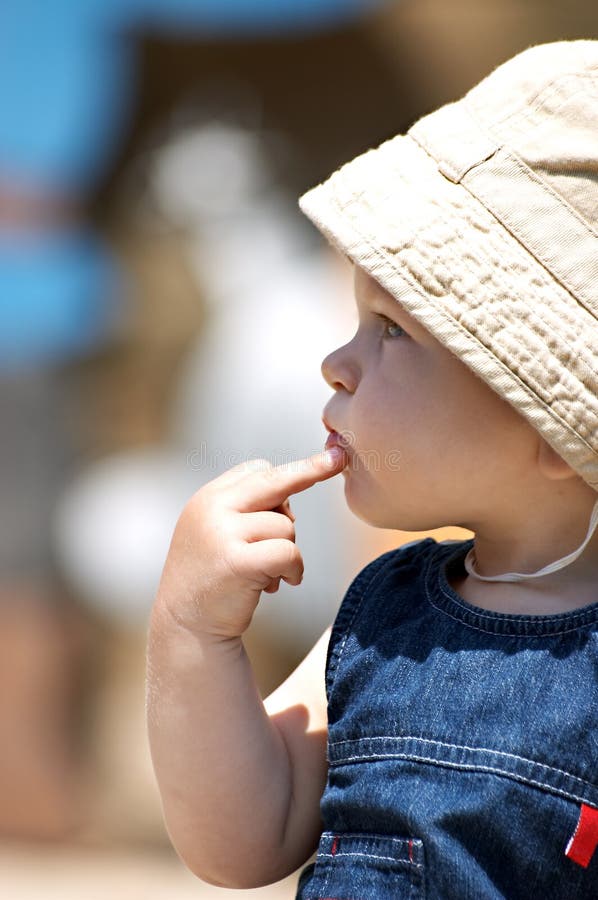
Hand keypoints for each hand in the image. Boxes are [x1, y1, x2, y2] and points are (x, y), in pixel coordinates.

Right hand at [154, 447, 345, 638]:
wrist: (187, 628)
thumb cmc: (212, 579)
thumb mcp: (218, 534)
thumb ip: (245, 510)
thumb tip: (291, 497)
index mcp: (207, 499)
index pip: (255, 470)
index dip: (286, 475)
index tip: (321, 462)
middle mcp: (211, 509)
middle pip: (273, 480)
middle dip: (311, 470)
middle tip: (337, 461)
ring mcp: (221, 534)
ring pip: (285, 526)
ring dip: (288, 552)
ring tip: (269, 574)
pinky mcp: (237, 562)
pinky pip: (288, 553)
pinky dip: (293, 570)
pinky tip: (280, 584)